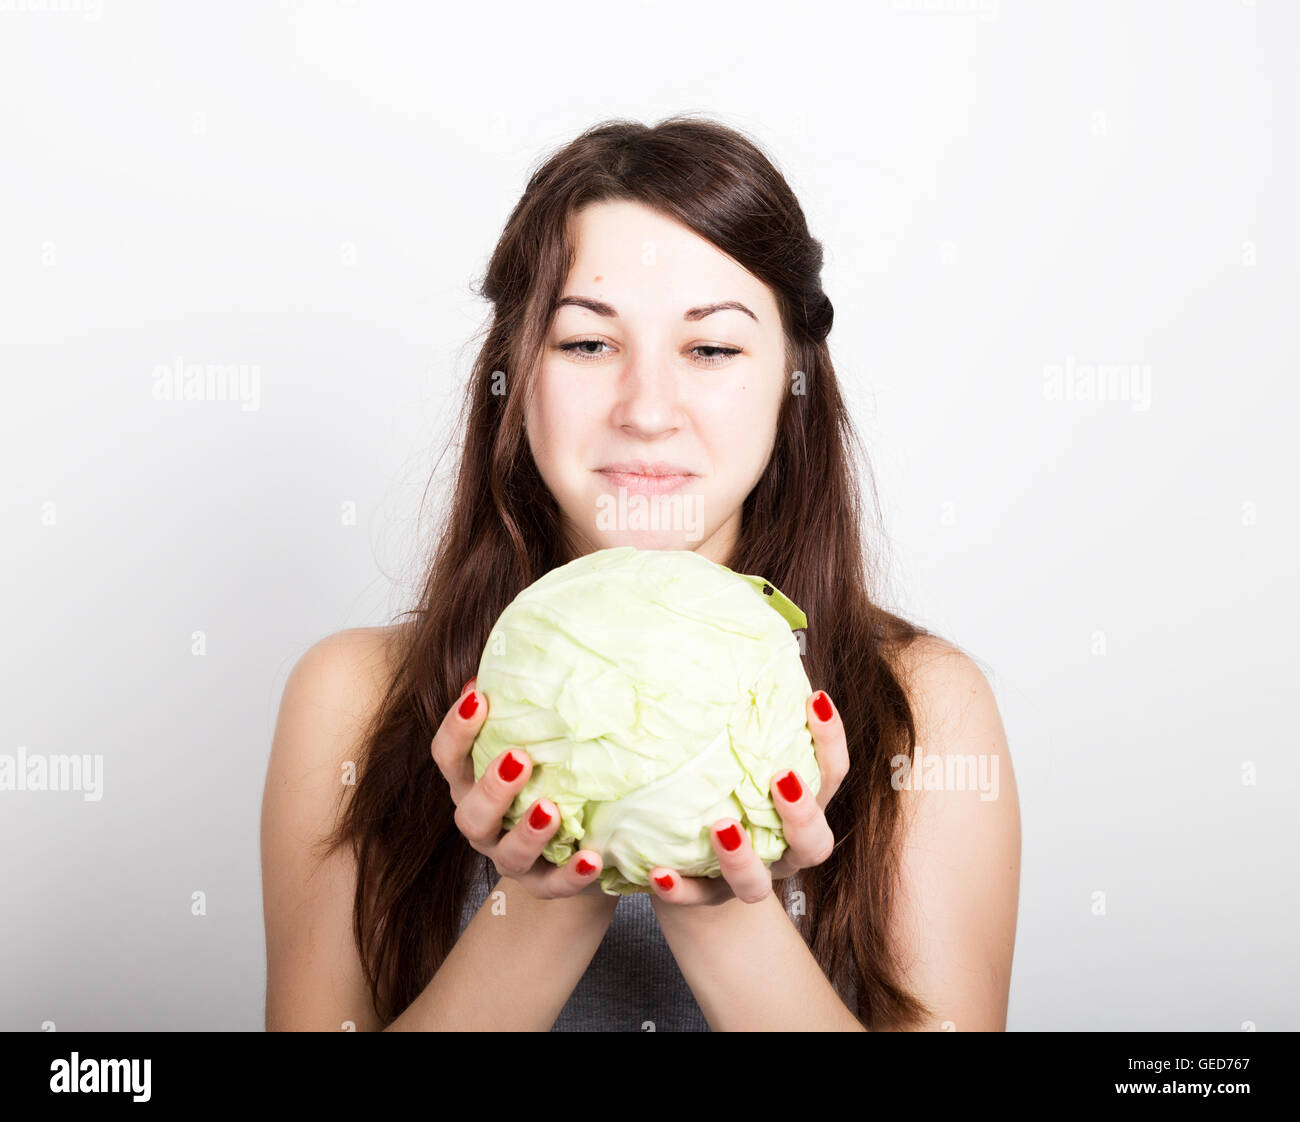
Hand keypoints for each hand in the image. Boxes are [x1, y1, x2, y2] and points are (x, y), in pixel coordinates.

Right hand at [431, 678, 608, 898]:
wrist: (585, 834)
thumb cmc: (554, 769)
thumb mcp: (542, 735)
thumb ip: (534, 699)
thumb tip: (544, 628)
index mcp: (471, 782)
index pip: (448, 757)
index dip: (457, 729)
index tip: (479, 695)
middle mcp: (482, 823)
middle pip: (470, 812)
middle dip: (491, 787)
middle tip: (519, 757)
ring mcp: (511, 858)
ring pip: (506, 855)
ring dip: (526, 834)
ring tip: (551, 810)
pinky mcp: (546, 885)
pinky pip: (554, 887)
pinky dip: (571, 875)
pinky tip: (592, 856)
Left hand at [648, 690, 847, 905]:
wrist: (693, 861)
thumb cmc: (725, 789)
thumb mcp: (740, 754)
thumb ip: (748, 718)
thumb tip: (741, 637)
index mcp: (803, 808)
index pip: (830, 775)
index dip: (830, 741)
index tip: (814, 700)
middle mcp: (785, 849)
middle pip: (814, 843)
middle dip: (800, 813)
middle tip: (780, 777)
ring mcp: (750, 878)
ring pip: (758, 885)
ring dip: (742, 857)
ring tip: (718, 825)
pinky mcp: (707, 899)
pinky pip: (696, 901)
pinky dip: (680, 890)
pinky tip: (658, 872)